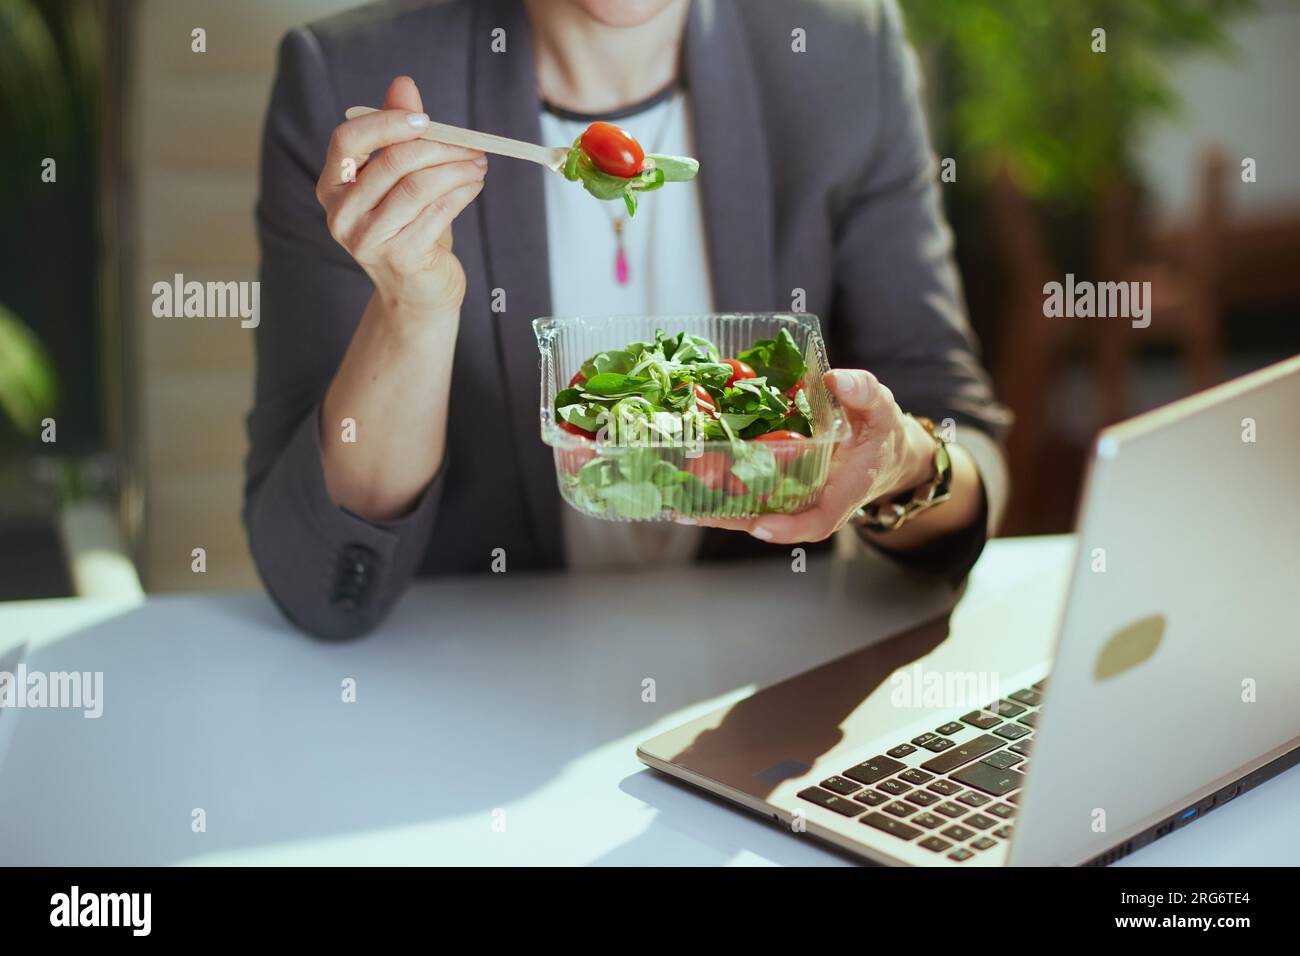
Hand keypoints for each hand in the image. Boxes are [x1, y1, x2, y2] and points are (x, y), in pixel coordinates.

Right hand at [315, 76, 487, 317]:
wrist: (418, 291)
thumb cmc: (409, 228)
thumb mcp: (400, 179)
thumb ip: (398, 132)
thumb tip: (403, 84)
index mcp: (333, 186)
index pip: (348, 140)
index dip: (387, 123)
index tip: (426, 120)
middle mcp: (341, 214)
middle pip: (393, 161)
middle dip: (441, 147)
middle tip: (472, 145)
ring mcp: (367, 239)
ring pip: (419, 186)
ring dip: (457, 168)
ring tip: (478, 163)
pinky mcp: (399, 257)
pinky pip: (438, 211)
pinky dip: (462, 192)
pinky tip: (475, 185)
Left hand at [687, 368, 936, 543]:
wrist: (881, 449)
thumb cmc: (881, 432)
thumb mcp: (881, 409)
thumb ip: (864, 394)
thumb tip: (836, 379)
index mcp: (842, 492)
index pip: (818, 521)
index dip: (788, 527)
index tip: (760, 526)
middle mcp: (811, 501)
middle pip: (769, 516)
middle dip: (729, 509)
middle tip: (694, 496)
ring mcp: (791, 496)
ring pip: (750, 506)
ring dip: (714, 500)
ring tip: (677, 492)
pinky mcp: (776, 485)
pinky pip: (746, 488)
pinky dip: (718, 482)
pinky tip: (687, 474)